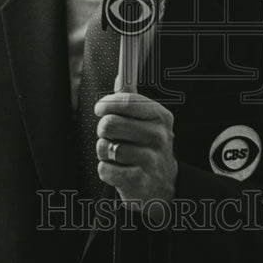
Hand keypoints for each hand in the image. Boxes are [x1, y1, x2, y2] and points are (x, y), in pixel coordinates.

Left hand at [95, 92, 177, 210]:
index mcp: (161, 117)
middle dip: (103, 130)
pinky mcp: (139, 181)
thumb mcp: (147, 121)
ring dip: (104, 151)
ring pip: (105, 147)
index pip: (127, 101)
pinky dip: (105, 170)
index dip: (107, 103)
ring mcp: (151, 160)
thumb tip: (121, 77)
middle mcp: (159, 137)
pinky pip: (105, 170)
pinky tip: (117, 169)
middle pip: (110, 124)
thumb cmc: (148, 147)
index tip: (100, 108)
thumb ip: (132, 100)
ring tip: (115, 154)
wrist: (161, 185)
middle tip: (109, 134)